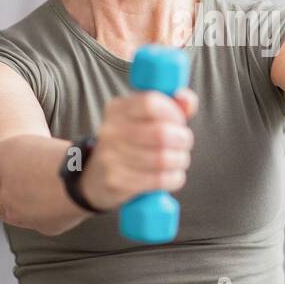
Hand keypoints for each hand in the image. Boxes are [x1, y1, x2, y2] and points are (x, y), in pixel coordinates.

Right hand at [79, 87, 198, 210]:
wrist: (97, 178)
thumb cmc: (131, 143)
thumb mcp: (145, 119)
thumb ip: (172, 105)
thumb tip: (187, 100)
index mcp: (117, 109)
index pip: (150, 103)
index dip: (172, 112)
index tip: (179, 120)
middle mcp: (110, 131)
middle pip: (160, 133)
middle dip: (182, 139)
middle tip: (184, 143)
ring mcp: (110, 158)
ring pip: (163, 158)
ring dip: (180, 160)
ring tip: (179, 159)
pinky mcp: (116, 182)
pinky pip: (159, 180)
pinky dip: (174, 178)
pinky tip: (172, 175)